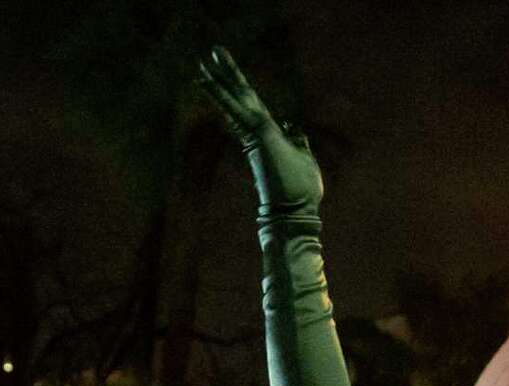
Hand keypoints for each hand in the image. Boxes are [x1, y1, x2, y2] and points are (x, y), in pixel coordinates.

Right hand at [197, 46, 323, 207]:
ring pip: (234, 100)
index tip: (230, 72)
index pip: (254, 105)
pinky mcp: (254, 136)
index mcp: (271, 133)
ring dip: (218, 80)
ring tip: (202, 61)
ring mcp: (255, 133)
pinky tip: (204, 81)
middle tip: (213, 51)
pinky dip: (219, 95)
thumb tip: (294, 126)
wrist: (295, 210)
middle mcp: (259, 131)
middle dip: (228, 74)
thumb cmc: (301, 190)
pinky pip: (234, 111)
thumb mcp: (305, 158)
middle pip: (242, 96)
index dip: (242, 87)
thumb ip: (298, 140)